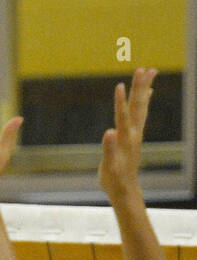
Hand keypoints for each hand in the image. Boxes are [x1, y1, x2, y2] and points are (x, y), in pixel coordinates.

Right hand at [99, 67, 156, 200]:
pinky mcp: (134, 136)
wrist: (125, 189)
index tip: (119, 85)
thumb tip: (109, 132)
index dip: (120, 102)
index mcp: (125, 139)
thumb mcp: (109, 167)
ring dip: (145, 89)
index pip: (122, 116)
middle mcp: (134, 133)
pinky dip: (144, 101)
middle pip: (137, 106)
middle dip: (140, 87)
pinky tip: (148, 93)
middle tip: (144, 69)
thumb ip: (109, 149)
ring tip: (150, 72)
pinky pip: (141, 113)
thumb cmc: (114, 180)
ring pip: (141, 106)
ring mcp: (136, 133)